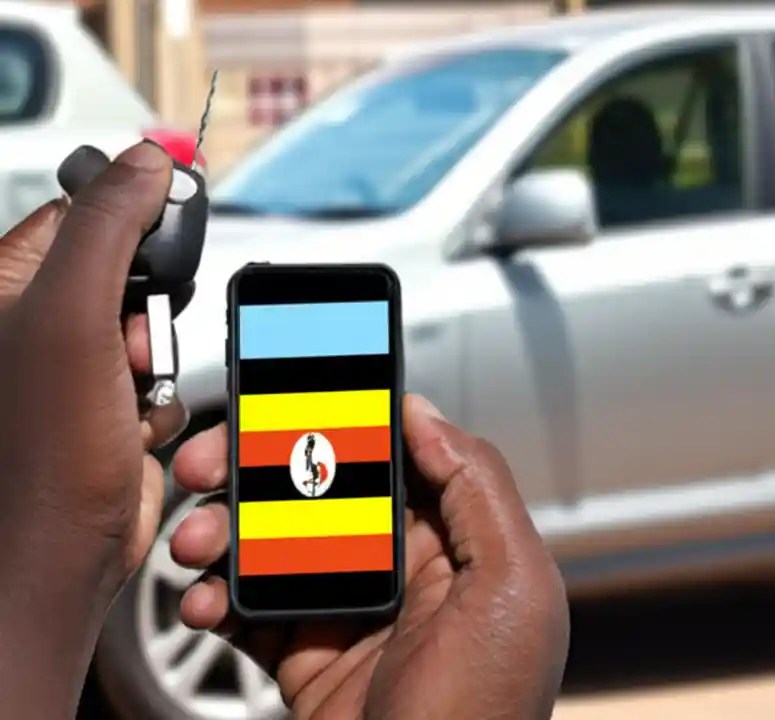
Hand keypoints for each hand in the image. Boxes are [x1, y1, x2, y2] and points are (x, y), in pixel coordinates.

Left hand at [0, 143, 189, 713]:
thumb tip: (149, 158)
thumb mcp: (74, 315)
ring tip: (130, 393)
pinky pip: (158, 382)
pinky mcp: (103, 413)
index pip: (81, 213)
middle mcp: (31, 325)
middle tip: (131, 341)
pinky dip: (160, 404)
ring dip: (158, 363)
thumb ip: (110, 226)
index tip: (168, 232)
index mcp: (4, 287)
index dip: (133, 221)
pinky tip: (133, 428)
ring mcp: (69, 373)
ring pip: (152, 330)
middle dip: (150, 311)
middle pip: (126, 272)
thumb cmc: (44, 452)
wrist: (59, 554)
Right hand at [170, 395, 570, 718]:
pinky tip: (202, 600)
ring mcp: (352, 618)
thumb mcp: (510, 589)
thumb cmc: (484, 714)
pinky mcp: (308, 661)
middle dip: (260, 471)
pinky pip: (251, 612)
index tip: (285, 396)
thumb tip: (426, 414)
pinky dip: (215, 598)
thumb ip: (477, 490)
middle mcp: (406, 574)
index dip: (340, 421)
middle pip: (322, 494)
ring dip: (224, 532)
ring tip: (195, 544)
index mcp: (458, 546)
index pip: (394, 458)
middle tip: (210, 465)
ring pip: (276, 546)